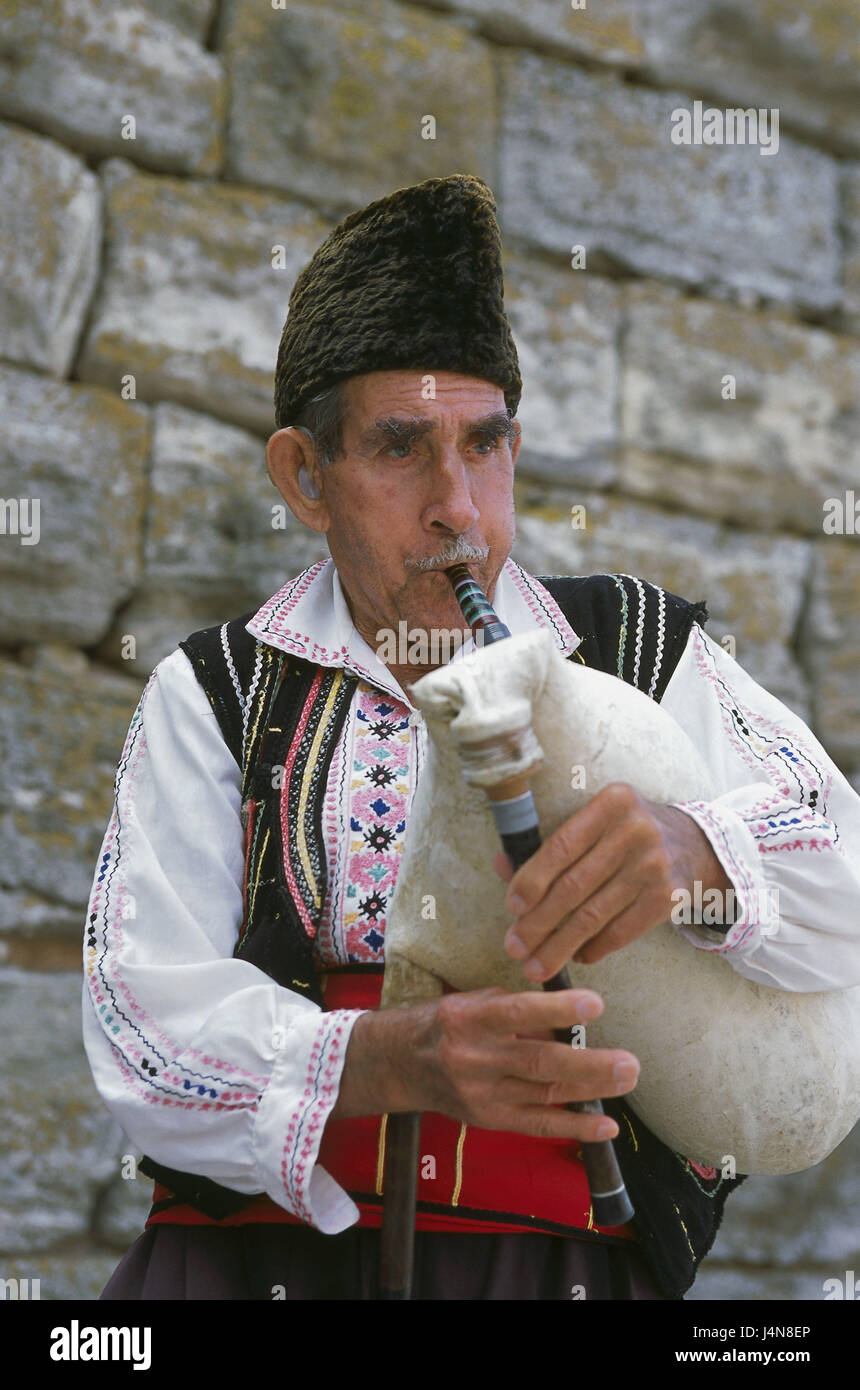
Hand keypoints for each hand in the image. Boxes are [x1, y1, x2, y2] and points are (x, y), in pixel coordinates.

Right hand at [333, 987, 638, 1141]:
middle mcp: (473, 1058)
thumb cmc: (442, 1022)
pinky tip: (606, 1126)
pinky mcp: (486, 1119)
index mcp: (468, 1018)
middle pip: (539, 1062)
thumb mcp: (470, 1000)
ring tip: (627, 1080)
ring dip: (591, 1091)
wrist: (397, 1063)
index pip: (518, 1013)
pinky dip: (573, 1126)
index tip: (596, 1004)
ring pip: (543, 1094)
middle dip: (589, 1064)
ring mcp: (480, 1094)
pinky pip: (536, 1124)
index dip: (557, 1009)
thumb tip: (565, 1015)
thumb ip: (515, 1007)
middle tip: (629, 1062)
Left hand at [495, 782, 732, 981]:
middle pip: (574, 886)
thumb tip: (502, 867)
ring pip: (594, 915)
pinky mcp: (669, 897)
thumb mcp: (596, 824)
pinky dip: (594, 948)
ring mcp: (655, 865)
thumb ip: (551, 845)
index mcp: (611, 803)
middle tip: (513, 948)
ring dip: (559, 946)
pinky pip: (621, 931)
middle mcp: (635, 830)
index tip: (511, 908)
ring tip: (536, 966)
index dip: (531, 880)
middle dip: (538, 923)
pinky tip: (576, 957)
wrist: (694, 845)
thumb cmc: (628, 834)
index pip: (561, 846)